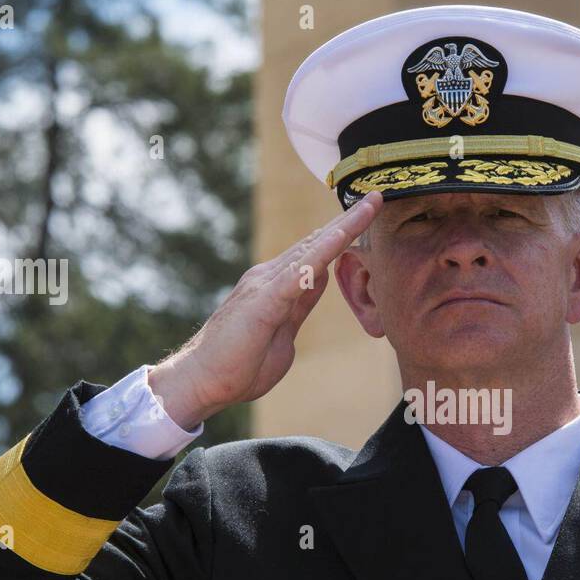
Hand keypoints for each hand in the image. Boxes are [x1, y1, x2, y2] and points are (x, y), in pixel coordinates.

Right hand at [149, 191, 382, 427]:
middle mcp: (268, 276)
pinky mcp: (264, 301)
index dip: (342, 235)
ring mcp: (265, 285)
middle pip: (316, 243)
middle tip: (378, 197)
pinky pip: (301, 272)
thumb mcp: (284, 332)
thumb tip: (321, 278)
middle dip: (349, 220)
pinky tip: (343, 235)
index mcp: (275, 286)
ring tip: (370, 205)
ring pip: (312, 249)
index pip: (315, 255)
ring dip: (343, 227)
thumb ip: (302, 304)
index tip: (368, 216)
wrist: (201, 382)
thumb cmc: (238, 365)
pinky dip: (324, 251)